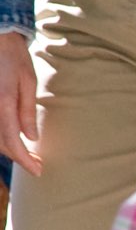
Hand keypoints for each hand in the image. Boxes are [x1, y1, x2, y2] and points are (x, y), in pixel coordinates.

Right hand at [0, 32, 41, 176]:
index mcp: (2, 102)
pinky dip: (3, 138)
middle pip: (0, 143)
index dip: (24, 159)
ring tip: (30, 156)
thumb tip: (31, 138)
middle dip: (19, 157)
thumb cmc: (15, 58)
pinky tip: (16, 141)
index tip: (38, 170)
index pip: (12, 140)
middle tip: (38, 165)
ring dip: (10, 149)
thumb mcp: (28, 83)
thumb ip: (27, 111)